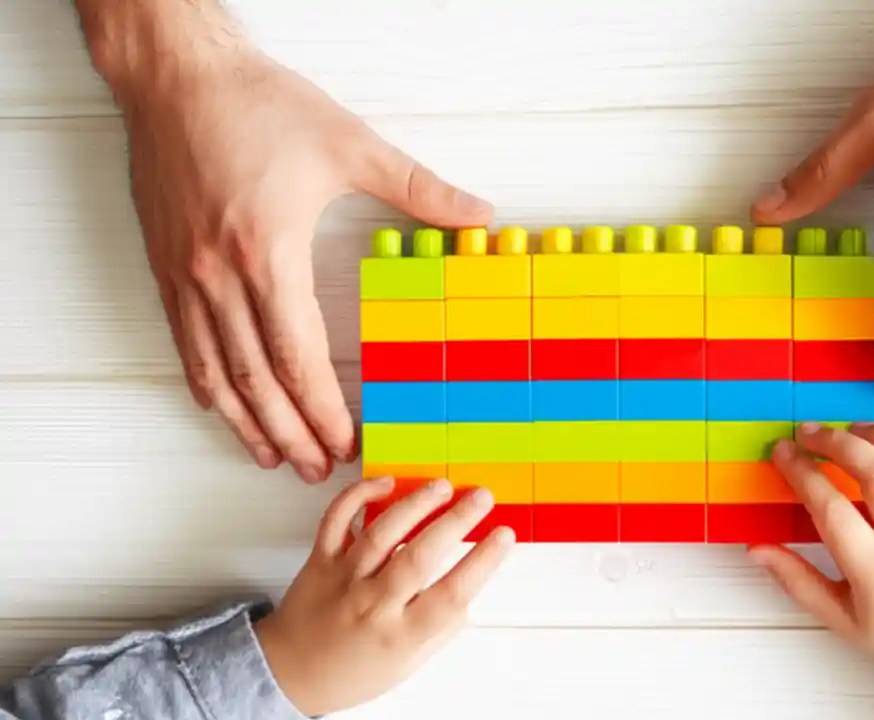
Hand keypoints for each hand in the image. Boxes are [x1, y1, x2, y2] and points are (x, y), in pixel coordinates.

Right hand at [80, 1, 492, 479]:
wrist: (177, 76)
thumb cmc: (259, 105)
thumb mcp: (350, 144)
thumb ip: (418, 188)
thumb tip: (480, 215)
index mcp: (268, 253)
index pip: (296, 357)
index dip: (321, 410)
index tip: (345, 443)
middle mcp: (219, 275)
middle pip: (255, 380)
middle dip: (290, 433)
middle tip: (317, 471)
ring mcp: (185, 275)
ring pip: (214, 372)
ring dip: (246, 423)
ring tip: (275, 457)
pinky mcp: (166, 266)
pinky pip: (183, 343)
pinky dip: (205, 384)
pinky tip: (222, 405)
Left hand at [254, 477, 512, 714]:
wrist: (290, 673)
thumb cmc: (353, 671)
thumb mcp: (408, 664)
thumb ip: (441, 629)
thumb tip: (469, 590)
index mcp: (401, 636)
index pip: (451, 595)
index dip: (482, 562)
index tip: (504, 535)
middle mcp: (373, 605)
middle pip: (419, 557)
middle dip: (456, 522)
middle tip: (482, 497)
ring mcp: (344, 579)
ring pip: (381, 534)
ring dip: (415, 504)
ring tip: (443, 486)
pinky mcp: (320, 560)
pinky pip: (337, 520)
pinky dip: (358, 495)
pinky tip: (386, 482)